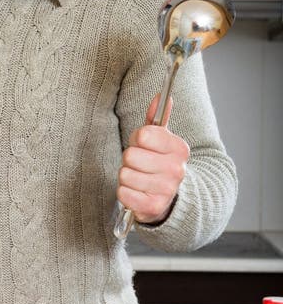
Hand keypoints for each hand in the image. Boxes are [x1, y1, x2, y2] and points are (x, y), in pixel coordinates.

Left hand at [116, 95, 188, 224]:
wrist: (169, 200)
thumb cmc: (159, 164)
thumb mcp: (161, 141)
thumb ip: (158, 118)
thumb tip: (159, 97)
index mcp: (179, 149)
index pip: (143, 135)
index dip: (137, 139)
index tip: (144, 146)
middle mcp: (177, 169)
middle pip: (130, 155)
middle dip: (130, 159)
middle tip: (140, 165)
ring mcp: (166, 190)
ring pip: (125, 174)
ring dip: (127, 177)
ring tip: (138, 179)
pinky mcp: (153, 207)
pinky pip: (123, 193)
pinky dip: (125, 193)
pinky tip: (136, 193)